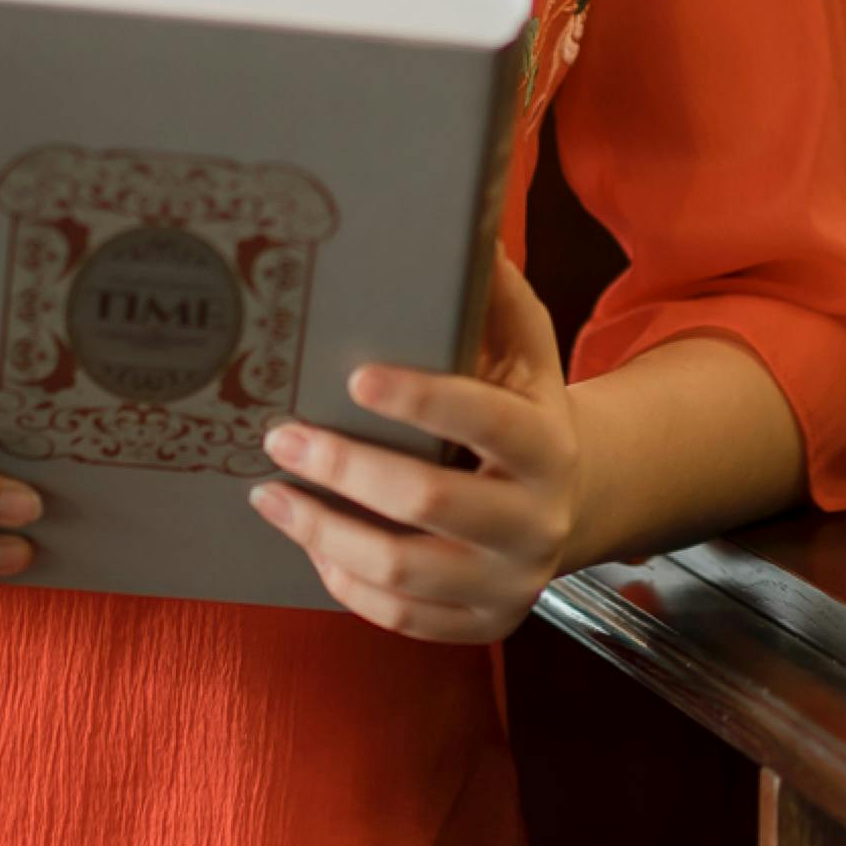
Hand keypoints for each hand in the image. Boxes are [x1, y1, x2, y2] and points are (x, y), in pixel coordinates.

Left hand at [253, 252, 577, 642]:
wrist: (578, 499)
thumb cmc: (527, 409)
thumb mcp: (527, 351)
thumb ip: (495, 296)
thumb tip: (466, 221)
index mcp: (548, 444)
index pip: (487, 421)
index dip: (421, 400)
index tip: (354, 375)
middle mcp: (537, 521)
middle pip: (430, 502)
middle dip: (344, 468)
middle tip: (280, 436)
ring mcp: (510, 581)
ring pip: (404, 572)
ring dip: (324, 533)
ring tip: (268, 496)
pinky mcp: (484, 623)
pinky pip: (402, 617)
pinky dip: (346, 583)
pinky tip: (310, 546)